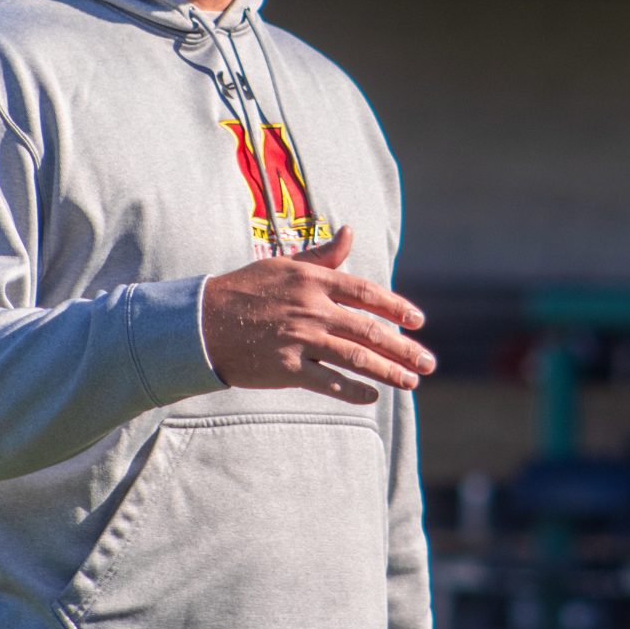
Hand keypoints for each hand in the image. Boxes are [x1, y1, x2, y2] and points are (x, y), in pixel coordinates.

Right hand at [199, 228, 433, 404]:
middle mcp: (312, 309)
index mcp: (314, 281)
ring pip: (356, 358)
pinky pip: (329, 383)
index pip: (367, 293)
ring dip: (389, 372)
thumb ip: (323, 256)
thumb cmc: (244, 290)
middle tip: (428, 363)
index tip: (418, 322)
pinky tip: (372, 396)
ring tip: (411, 382)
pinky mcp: (286, 368)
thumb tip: (350, 232)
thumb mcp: (284, 266)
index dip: (397, 308)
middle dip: (404, 349)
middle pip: (370, 330)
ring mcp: (300, 340)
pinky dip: (354, 391)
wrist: (201, 322)